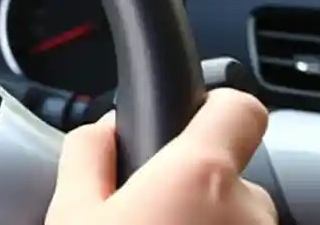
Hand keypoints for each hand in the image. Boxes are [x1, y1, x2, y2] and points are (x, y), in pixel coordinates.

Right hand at [46, 89, 276, 224]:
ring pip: (234, 219)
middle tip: (144, 217)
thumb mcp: (70, 215)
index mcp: (200, 178)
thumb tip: (103, 131)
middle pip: (226, 174)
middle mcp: (248, 212)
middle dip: (191, 189)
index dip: (215, 106)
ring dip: (204, 224)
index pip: (240, 108)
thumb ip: (88, 155)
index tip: (190, 118)